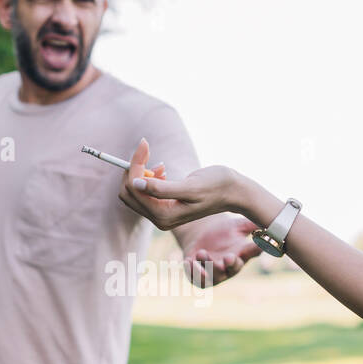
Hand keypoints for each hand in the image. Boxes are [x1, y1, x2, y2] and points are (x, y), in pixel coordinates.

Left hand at [117, 138, 242, 230]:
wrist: (234, 192)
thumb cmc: (216, 186)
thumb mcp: (190, 187)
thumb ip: (161, 189)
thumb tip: (135, 184)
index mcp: (164, 216)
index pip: (134, 189)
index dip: (135, 165)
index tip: (145, 143)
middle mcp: (159, 219)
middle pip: (128, 193)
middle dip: (135, 170)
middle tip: (148, 151)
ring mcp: (161, 215)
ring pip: (134, 192)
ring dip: (141, 174)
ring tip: (161, 166)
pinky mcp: (164, 208)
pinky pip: (143, 193)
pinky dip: (148, 178)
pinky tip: (162, 171)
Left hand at [182, 216, 261, 285]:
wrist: (202, 238)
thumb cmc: (224, 232)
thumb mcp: (238, 225)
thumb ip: (252, 224)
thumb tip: (272, 215)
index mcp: (243, 254)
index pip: (252, 252)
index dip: (254, 250)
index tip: (255, 246)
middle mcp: (230, 267)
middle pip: (233, 269)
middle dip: (230, 265)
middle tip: (228, 257)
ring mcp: (214, 274)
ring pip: (212, 276)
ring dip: (208, 266)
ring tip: (202, 252)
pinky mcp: (198, 276)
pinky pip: (195, 278)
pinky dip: (192, 271)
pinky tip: (188, 261)